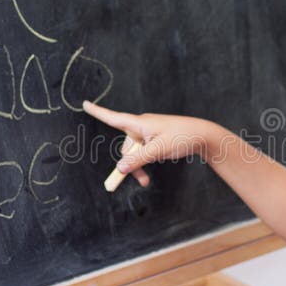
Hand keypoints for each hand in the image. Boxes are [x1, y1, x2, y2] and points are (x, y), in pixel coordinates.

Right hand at [82, 100, 214, 187]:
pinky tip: (147, 175)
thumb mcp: (158, 150)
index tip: (84, 104)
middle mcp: (141, 126)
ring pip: (133, 154)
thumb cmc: (181, 137)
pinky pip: (142, 153)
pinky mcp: (154, 140)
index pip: (113, 118)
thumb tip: (120, 168)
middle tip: (142, 181)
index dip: (98, 112)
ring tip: (145, 182)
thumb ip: (137, 160)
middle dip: (130, 164)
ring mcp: (148, 134)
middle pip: (125, 147)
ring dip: (137, 167)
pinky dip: (143, 164)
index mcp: (139, 123)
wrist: (201, 135)